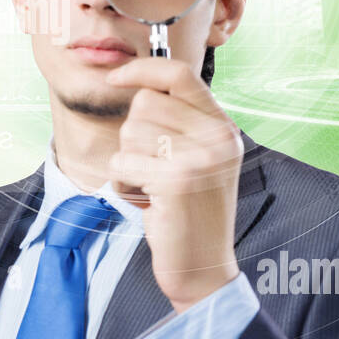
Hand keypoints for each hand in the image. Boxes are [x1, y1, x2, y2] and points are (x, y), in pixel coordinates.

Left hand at [104, 56, 243, 313]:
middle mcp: (217, 137)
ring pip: (130, 131)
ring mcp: (200, 157)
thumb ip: (179, 123)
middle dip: (133, 135)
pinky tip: (143, 201)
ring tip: (150, 187)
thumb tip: (138, 84)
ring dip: (128, 161)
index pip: (180, 73)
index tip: (116, 77)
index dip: (142, 69)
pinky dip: (122, 183)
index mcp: (222, 128)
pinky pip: (122, 162)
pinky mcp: (176, 180)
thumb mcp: (198, 160)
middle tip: (150, 168)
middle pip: (145, 102)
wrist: (203, 270)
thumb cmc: (190, 214)